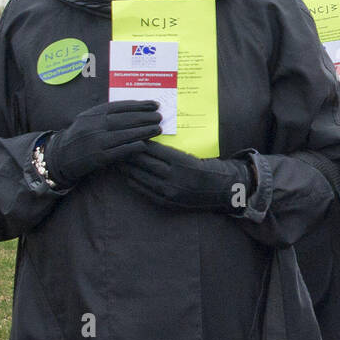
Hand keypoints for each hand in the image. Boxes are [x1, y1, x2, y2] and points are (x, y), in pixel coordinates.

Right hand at [44, 100, 160, 186]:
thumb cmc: (80, 136)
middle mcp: (94, 126)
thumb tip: (134, 108)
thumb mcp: (89, 119)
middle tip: (159, 117)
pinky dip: (133, 147)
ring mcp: (96, 141)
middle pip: (125, 119)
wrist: (61, 156)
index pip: (120, 106)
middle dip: (145, 117)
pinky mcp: (98, 157)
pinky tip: (145, 144)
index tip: (154, 104)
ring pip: (125, 134)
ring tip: (158, 129)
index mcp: (92, 114)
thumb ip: (106, 114)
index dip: (139, 105)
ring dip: (144, 131)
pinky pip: (119, 151)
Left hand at [120, 141, 251, 211]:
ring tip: (119, 162)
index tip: (129, 137)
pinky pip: (146, 192)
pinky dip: (135, 184)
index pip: (153, 150)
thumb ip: (170, 151)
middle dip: (130, 155)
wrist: (221, 189)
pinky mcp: (168, 202)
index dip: (139, 143)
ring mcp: (170, 191)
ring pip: (143, 177)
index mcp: (181, 161)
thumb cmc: (206, 167)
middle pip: (145, 163)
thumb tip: (147, 143)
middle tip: (118, 147)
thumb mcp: (190, 154)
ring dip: (129, 169)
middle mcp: (174, 176)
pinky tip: (128, 177)